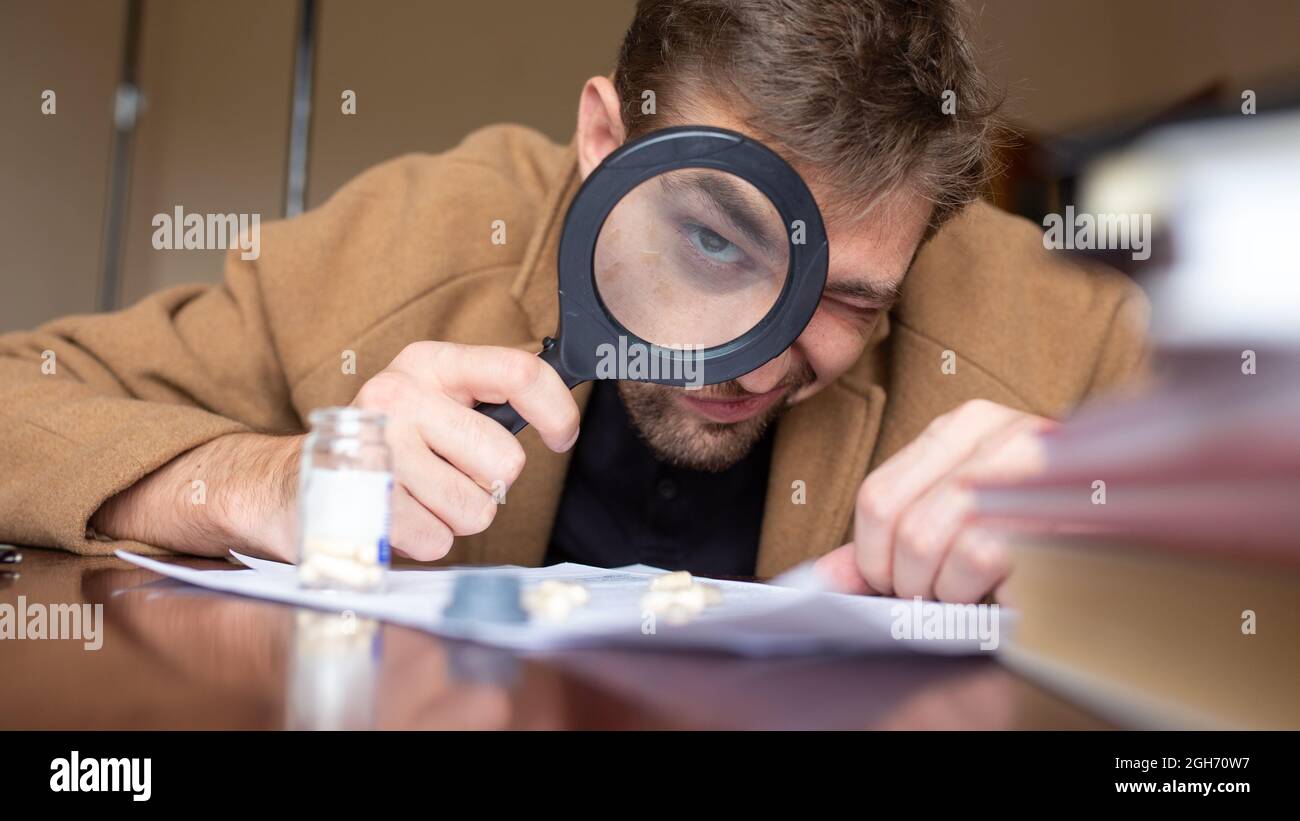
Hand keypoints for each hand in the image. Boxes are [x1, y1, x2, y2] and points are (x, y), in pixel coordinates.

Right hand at [92, 342, 579, 561]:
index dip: (556, 410)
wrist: (287, 480)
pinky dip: (425, 540)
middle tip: (452, 476)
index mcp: (427, 363)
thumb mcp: (430, 401)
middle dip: (489, 484)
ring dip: (455, 516)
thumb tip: (557, 418)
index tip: (561, 437)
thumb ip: (487, 400)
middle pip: (503, 459)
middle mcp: (398, 395)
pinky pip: (437, 540)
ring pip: (475, 509)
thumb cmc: (380, 443)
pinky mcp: (359, 501)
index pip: (517, 371)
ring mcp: (375, 448)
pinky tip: (395, 517)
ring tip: (418, 497)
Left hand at [818, 399, 1052, 602]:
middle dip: (909, 582)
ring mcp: (1033, 465)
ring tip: (967, 594)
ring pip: (934, 541)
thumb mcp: (958, 515)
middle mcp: (997, 432)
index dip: (874, 557)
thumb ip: (890, 541)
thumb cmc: (1039, 524)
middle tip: (936, 596)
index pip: (877, 497)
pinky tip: (997, 592)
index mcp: (963, 425)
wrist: (1139, 519)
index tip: (895, 581)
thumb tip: (827, 580)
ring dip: (943, 590)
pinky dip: (977, 591)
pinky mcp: (1062, 505)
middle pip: (902, 524)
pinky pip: (980, 556)